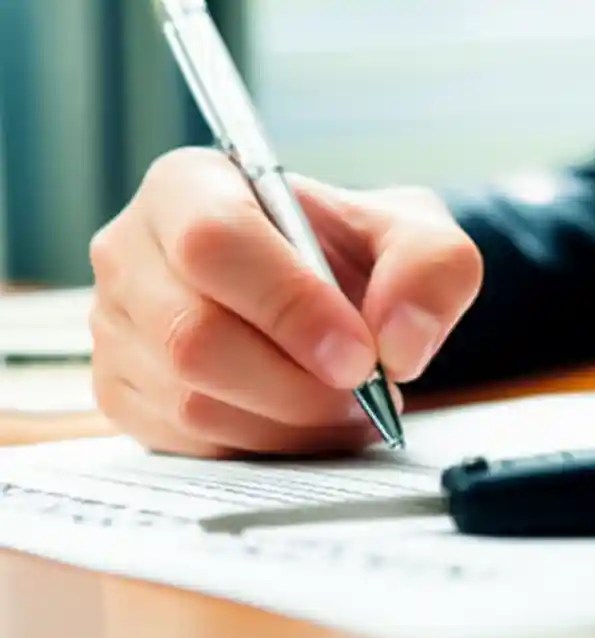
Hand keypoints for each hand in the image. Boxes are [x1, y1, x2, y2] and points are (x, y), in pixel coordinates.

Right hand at [90, 148, 482, 456]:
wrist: (336, 296)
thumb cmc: (358, 255)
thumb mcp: (419, 237)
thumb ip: (430, 270)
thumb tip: (397, 344)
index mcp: (191, 187)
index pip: (214, 243)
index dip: (290, 307)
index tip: (359, 354)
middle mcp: (134, 253)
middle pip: (194, 337)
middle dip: (298, 384)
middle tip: (365, 392)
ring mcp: (118, 329)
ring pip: (194, 402)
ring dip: (292, 423)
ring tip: (352, 407)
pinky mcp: (126, 395)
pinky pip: (192, 445)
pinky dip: (269, 447)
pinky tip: (312, 424)